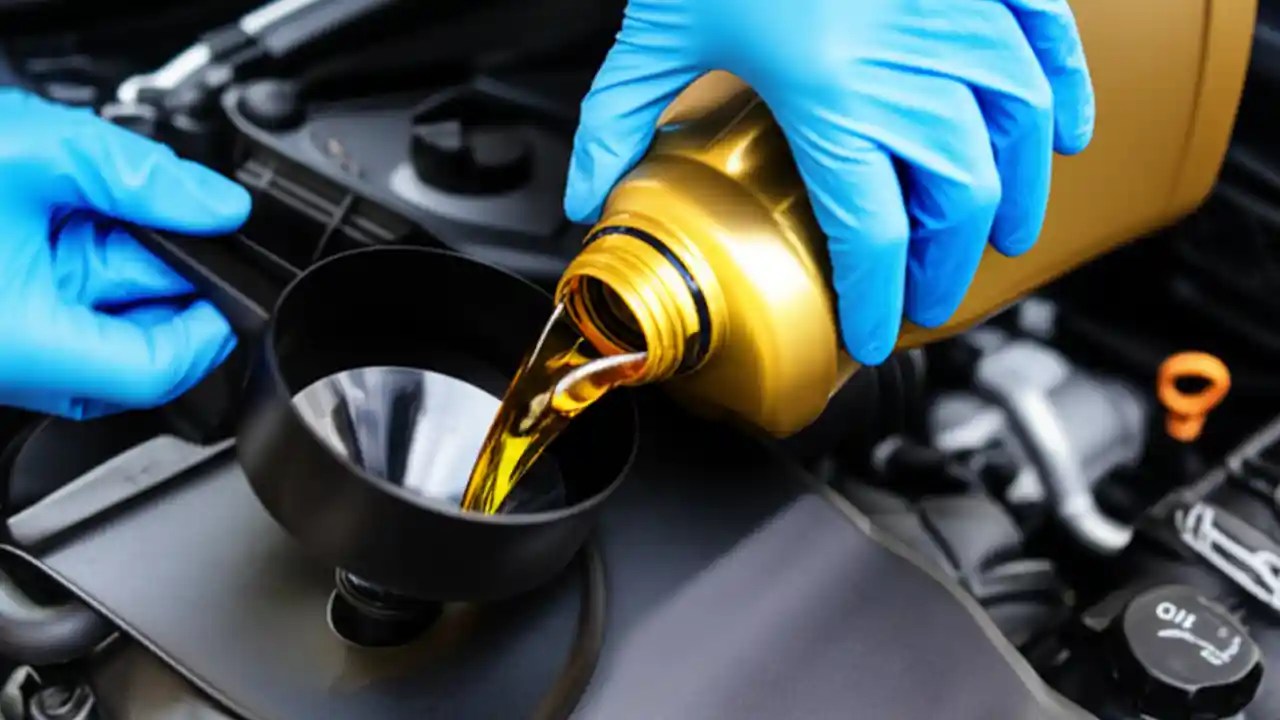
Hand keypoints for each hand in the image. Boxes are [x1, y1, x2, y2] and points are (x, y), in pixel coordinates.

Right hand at [0, 89, 250, 418]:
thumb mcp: (35, 151)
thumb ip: (141, 178)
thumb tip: (217, 205)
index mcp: (22, 340)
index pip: (159, 370)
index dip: (211, 327)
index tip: (229, 281)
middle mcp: (13, 364)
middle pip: (139, 343)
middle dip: (159, 275)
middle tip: (149, 215)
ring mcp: (5, 354)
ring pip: (102, 327)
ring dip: (116, 266)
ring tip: (82, 208)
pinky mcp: (0, 335)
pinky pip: (62, 313)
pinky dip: (78, 267)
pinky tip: (55, 220)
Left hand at [565, 0, 1094, 363]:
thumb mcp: (658, 29)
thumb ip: (619, 120)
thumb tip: (589, 196)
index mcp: (829, 91)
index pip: (872, 234)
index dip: (881, 301)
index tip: (877, 334)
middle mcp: (908, 63)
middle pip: (958, 200)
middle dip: (948, 268)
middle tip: (930, 301)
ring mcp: (958, 15)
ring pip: (1019, 134)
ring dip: (1017, 198)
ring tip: (1005, 239)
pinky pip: (1050, 44)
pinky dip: (1068, 95)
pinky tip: (1067, 138)